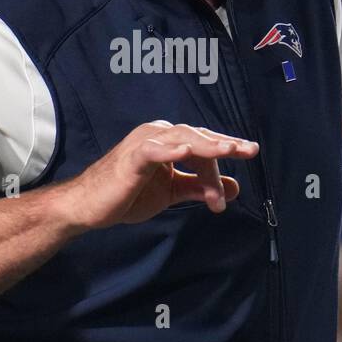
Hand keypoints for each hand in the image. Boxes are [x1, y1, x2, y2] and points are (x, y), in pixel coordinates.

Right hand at [61, 121, 258, 228]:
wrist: (91, 207)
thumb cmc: (128, 194)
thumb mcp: (172, 191)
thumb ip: (199, 187)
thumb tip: (234, 189)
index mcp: (169, 141)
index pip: (204, 143)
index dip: (227, 148)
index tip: (251, 152)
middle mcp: (158, 135)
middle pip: (198, 139)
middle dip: (224, 146)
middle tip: (248, 152)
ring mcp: (144, 144)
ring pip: (181, 139)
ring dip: (205, 146)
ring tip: (228, 150)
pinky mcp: (131, 158)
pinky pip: (153, 151)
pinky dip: (169, 150)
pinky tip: (186, 152)